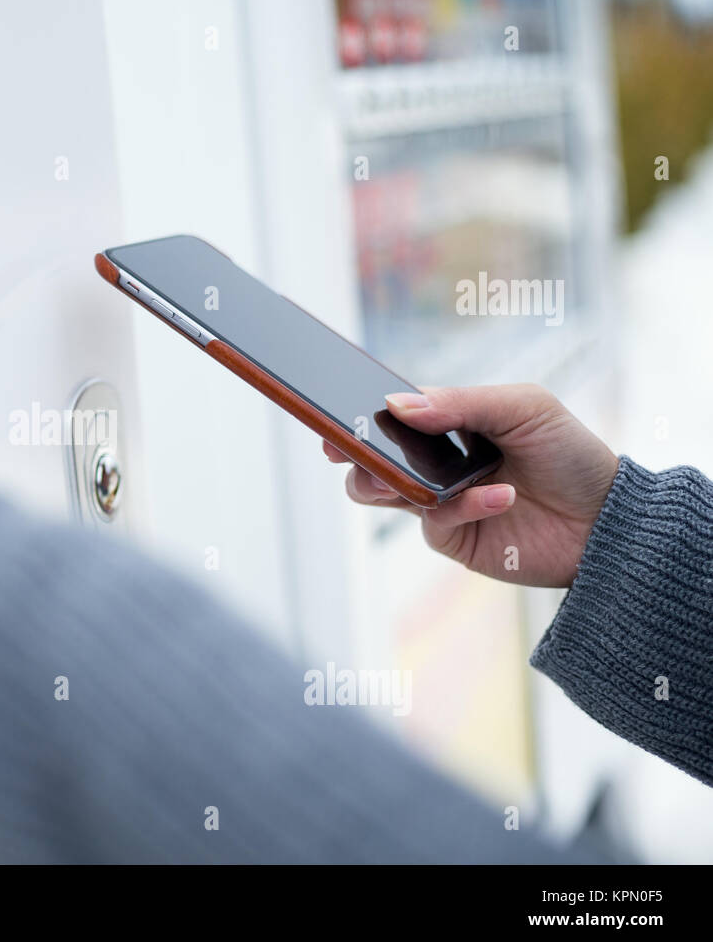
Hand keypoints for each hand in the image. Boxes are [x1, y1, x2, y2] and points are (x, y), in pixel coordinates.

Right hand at [325, 385, 617, 586]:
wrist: (609, 520)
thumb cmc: (570, 454)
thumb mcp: (523, 408)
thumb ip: (460, 402)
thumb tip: (397, 406)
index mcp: (448, 424)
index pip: (393, 414)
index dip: (359, 415)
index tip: (333, 415)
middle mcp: (435, 463)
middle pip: (369, 458)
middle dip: (355, 454)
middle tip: (351, 451)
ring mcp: (439, 502)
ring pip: (380, 493)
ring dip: (386, 481)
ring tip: (401, 478)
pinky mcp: (453, 538)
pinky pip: (432, 521)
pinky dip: (462, 507)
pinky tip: (500, 496)